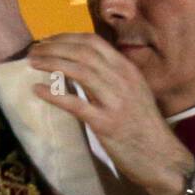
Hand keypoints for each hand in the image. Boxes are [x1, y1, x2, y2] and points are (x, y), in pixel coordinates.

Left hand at [28, 33, 194, 194]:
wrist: (161, 157)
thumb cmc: (143, 127)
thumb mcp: (133, 93)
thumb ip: (111, 78)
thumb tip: (81, 67)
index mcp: (127, 70)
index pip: (93, 42)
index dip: (66, 38)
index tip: (47, 40)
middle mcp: (122, 79)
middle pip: (83, 52)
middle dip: (54, 47)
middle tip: (33, 50)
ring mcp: (115, 100)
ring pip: (79, 70)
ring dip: (51, 63)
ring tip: (32, 63)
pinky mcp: (106, 123)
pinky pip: (75, 104)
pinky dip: (54, 95)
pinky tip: (37, 90)